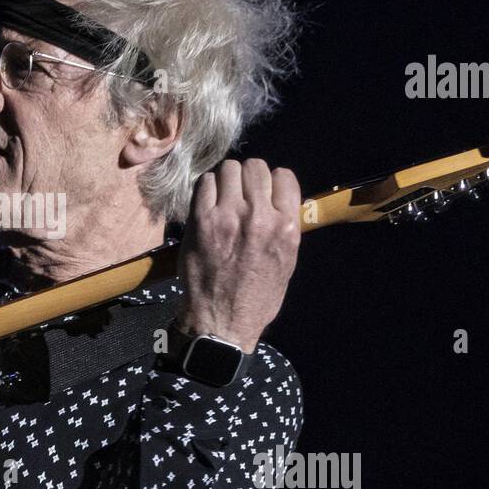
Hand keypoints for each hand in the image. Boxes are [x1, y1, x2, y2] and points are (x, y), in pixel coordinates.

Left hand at [176, 158, 301, 352]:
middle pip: (256, 167)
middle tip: (242, 191)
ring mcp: (228, 217)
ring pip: (229, 169)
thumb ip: (284, 227)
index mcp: (286, 228)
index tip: (265, 191)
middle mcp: (260, 217)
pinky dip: (207, 188)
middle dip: (249, 176)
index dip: (273, 180)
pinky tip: (209, 203)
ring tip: (224, 196)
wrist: (222, 321)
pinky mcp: (201, 221)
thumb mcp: (287, 262)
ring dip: (227, 179)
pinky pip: (204, 183)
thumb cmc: (257, 298)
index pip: (284, 177)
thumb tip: (278, 202)